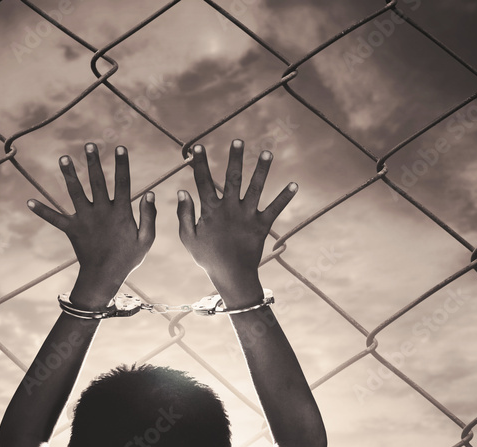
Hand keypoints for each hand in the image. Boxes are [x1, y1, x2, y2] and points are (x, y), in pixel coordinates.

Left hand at [28, 143, 155, 308]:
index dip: (122, 165)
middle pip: (97, 182)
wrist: (104, 277)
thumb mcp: (146, 240)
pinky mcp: (71, 229)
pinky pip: (55, 218)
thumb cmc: (127, 258)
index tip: (120, 147)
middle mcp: (101, 212)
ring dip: (69, 175)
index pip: (122, 183)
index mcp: (120, 213)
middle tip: (90, 145)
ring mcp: (85, 220)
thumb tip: (150, 193)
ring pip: (75, 193)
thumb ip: (149, 216)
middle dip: (93, 162)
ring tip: (64, 158)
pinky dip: (43, 211)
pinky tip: (29, 201)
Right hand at [176, 139, 296, 304]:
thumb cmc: (208, 258)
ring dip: (262, 169)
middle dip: (235, 158)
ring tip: (267, 153)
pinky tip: (295, 185)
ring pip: (255, 188)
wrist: (232, 276)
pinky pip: (275, 209)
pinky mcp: (262, 226)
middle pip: (232, 178)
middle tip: (238, 140)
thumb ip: (184, 214)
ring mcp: (247, 216)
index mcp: (210, 211)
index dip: (200, 163)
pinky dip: (285, 197)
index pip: (203, 182)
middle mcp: (230, 209)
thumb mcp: (188, 238)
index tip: (198, 147)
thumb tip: (182, 191)